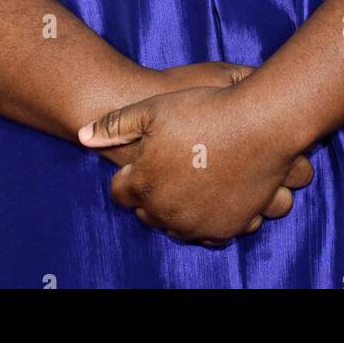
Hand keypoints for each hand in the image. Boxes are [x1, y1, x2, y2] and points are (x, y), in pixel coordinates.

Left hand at [78, 82, 308, 246]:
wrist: (260, 124)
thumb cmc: (205, 111)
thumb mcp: (153, 109)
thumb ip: (115, 125)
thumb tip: (82, 134)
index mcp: (144, 184)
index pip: (121, 194)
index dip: (128, 176)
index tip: (140, 162)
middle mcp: (167, 212)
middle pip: (147, 214)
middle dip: (151, 195)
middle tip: (166, 170)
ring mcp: (198, 225)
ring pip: (177, 227)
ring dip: (178, 209)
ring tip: (189, 182)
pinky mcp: (228, 228)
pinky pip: (209, 233)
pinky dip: (206, 218)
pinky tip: (211, 194)